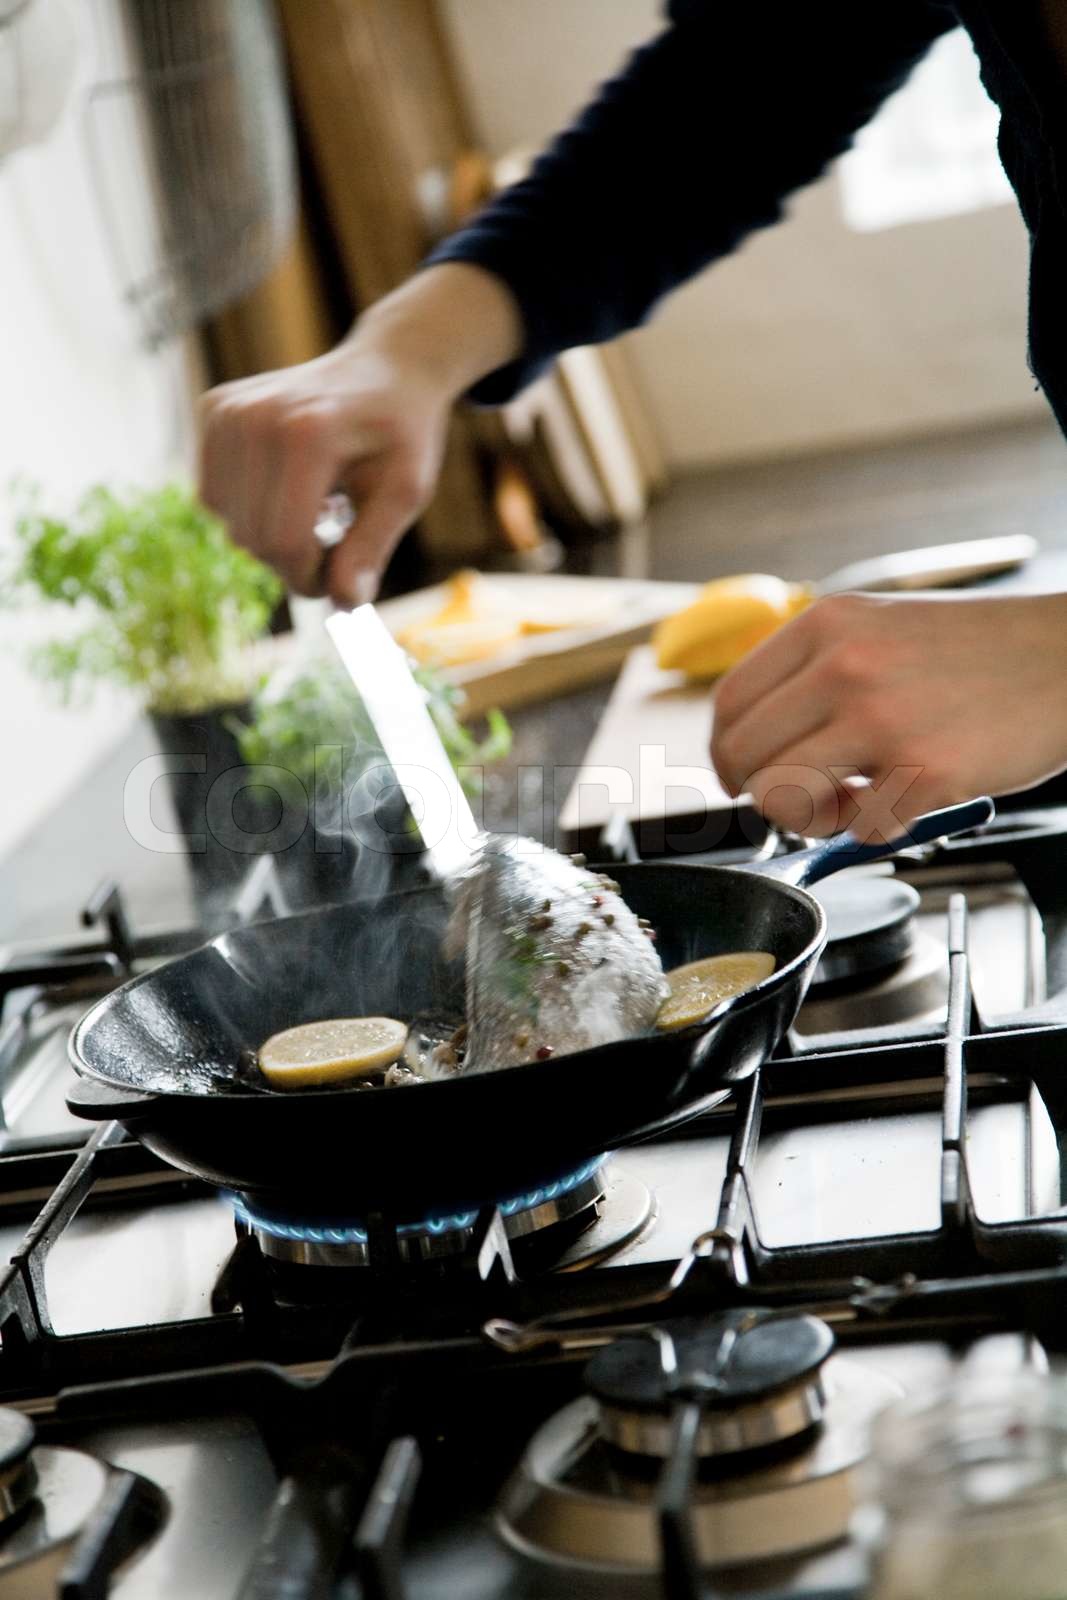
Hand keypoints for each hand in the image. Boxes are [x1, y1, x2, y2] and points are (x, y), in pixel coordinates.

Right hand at [197, 264, 520, 605]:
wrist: (387, 368)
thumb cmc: (402, 434)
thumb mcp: (405, 492)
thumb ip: (371, 548)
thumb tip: (343, 605)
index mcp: (308, 433)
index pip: (283, 542)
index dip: (311, 578)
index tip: (342, 580)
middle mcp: (256, 415)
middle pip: (252, 537)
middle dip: (293, 561)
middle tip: (334, 546)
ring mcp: (228, 407)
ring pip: (228, 522)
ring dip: (270, 535)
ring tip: (315, 509)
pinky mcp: (214, 408)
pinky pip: (212, 494)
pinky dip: (247, 508)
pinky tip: (287, 488)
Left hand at [711, 590, 1066, 838]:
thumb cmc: (977, 653)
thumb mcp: (879, 628)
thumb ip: (815, 674)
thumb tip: (754, 745)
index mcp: (825, 625)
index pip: (730, 702)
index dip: (725, 754)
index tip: (738, 776)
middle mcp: (843, 666)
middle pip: (744, 758)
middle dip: (763, 794)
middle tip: (804, 798)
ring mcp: (882, 718)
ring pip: (784, 800)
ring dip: (814, 818)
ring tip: (856, 798)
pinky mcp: (926, 770)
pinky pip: (860, 831)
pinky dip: (877, 829)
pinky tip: (907, 798)